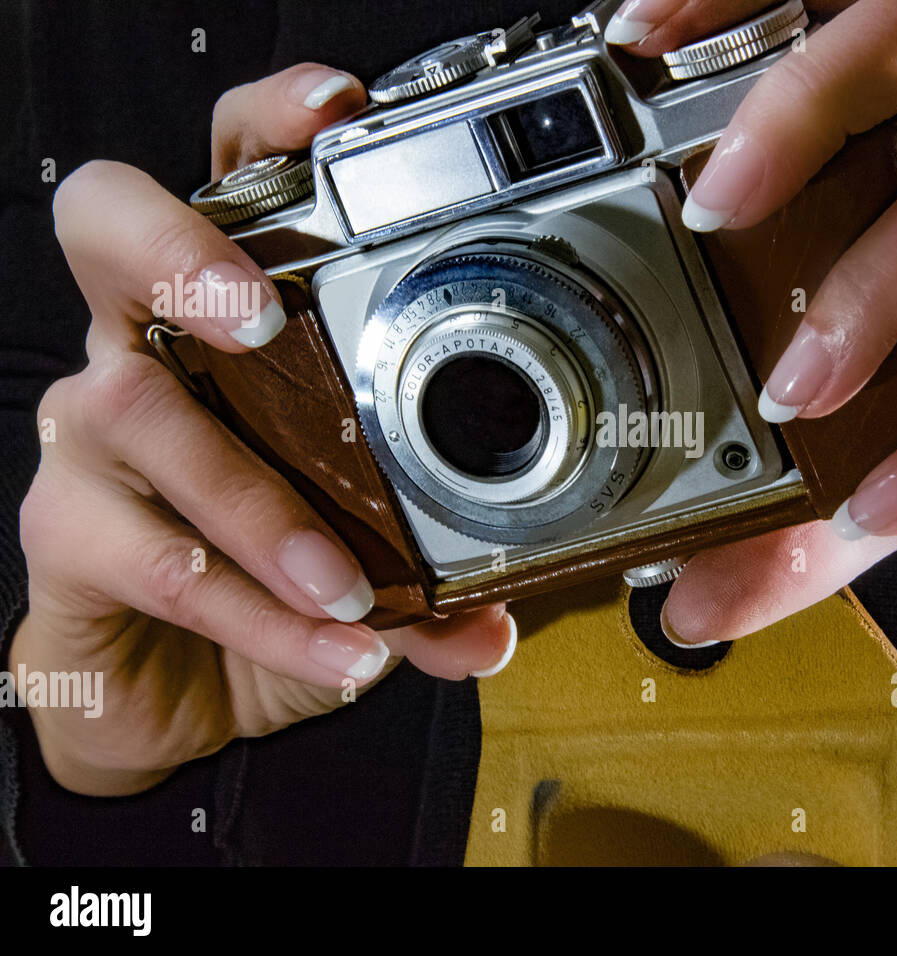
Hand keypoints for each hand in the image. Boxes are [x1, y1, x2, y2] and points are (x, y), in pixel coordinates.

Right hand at [14, 64, 516, 796]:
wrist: (173, 684)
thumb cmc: (272, 579)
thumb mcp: (366, 555)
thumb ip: (431, 569)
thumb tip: (500, 618)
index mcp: (232, 319)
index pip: (231, 180)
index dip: (268, 128)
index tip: (337, 112)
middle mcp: (148, 350)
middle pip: (108, 229)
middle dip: (180, 248)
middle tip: (254, 314)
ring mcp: (92, 435)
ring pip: (135, 411)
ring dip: (262, 509)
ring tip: (346, 586)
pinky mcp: (66, 531)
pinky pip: (156, 557)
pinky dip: (258, 611)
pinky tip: (332, 650)